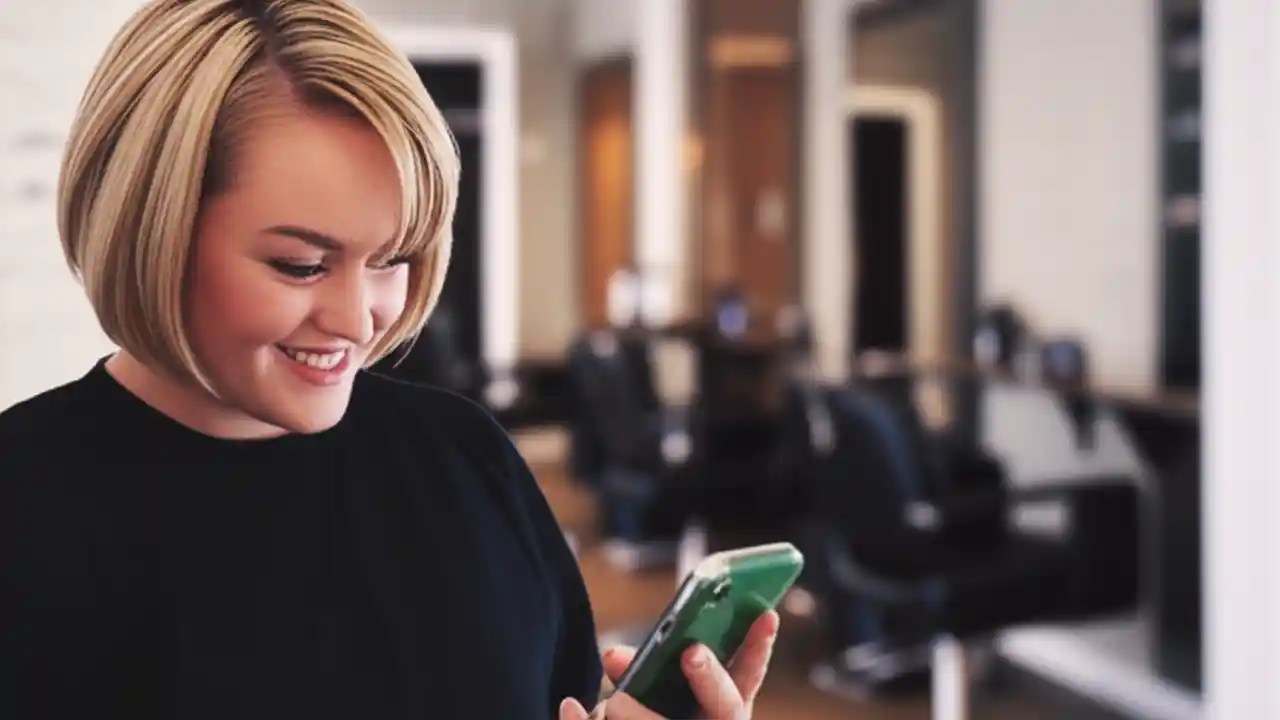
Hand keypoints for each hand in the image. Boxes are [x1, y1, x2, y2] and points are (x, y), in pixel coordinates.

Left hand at [559, 610, 779, 719]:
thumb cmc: (656, 713)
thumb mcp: (659, 690)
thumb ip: (643, 667)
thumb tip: (612, 655)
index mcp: (722, 707)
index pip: (748, 675)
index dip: (759, 647)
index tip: (766, 614)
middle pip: (727, 706)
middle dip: (711, 678)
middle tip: (691, 653)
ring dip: (646, 716)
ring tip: (615, 704)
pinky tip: (571, 709)